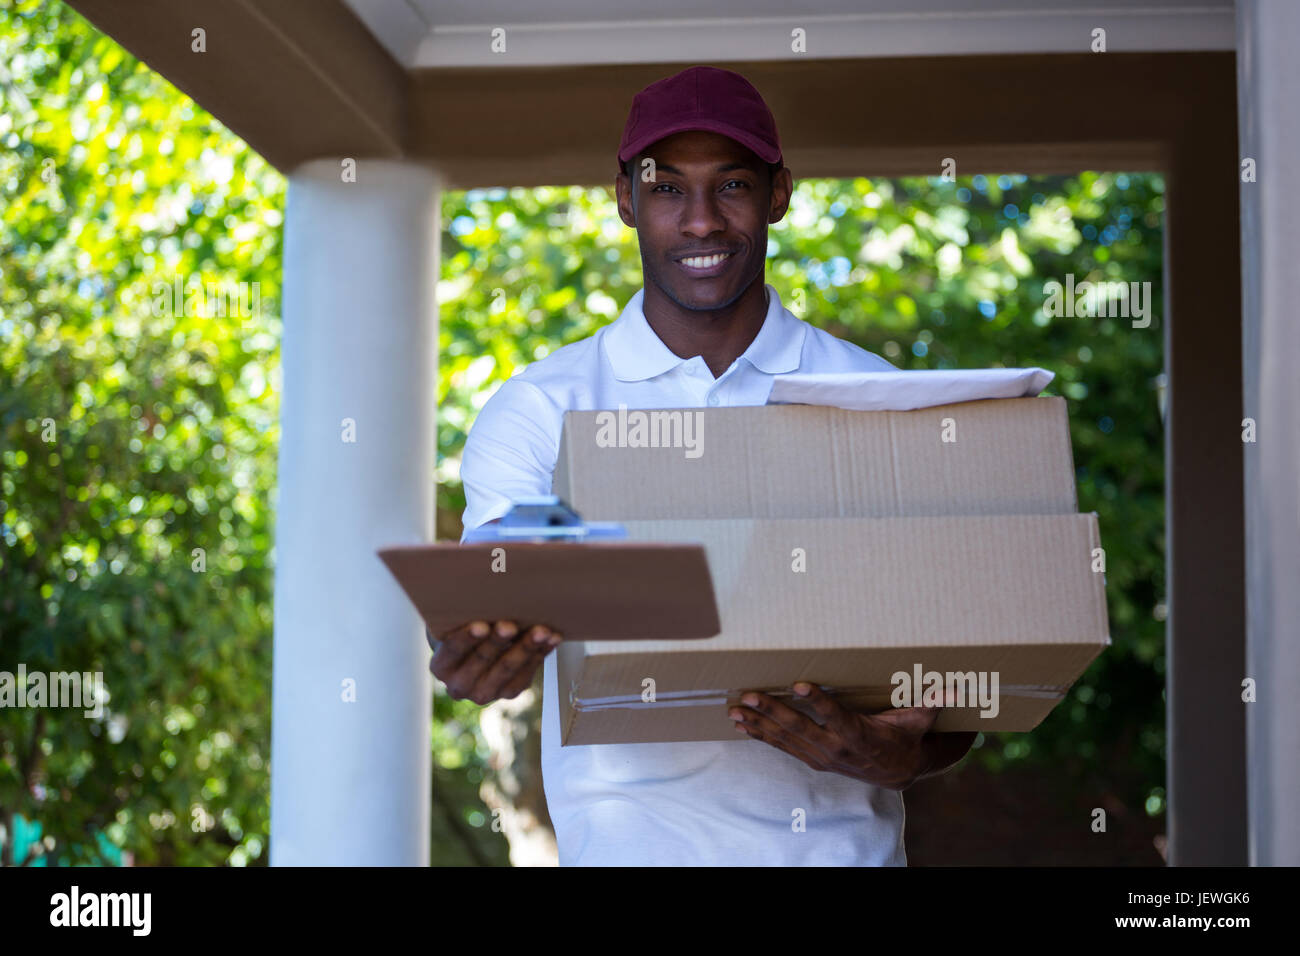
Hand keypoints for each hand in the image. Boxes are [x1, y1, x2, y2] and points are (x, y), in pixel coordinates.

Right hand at [428, 619, 560, 704]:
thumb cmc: (464, 627)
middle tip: (511, 625)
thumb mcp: (457, 621)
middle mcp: (459, 686)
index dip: (466, 638)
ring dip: (526, 647)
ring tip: (540, 630)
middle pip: (482, 660)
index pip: (452, 651)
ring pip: (507, 669)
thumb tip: (482, 582)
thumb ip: (464, 610)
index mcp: (440, 666)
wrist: (473, 651)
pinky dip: (541, 653)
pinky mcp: (509, 692)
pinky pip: (527, 673)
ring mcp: (484, 693)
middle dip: (498, 641)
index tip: (480, 625)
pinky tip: (552, 638)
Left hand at [729, 682, 962, 789]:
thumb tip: (949, 688)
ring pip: (785, 738)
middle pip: (800, 728)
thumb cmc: (905, 736)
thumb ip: (929, 703)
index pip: (835, 717)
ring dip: (758, 723)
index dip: (818, 702)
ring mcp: (820, 756)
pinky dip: (760, 735)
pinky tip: (740, 724)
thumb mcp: (918, 721)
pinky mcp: (811, 758)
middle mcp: (835, 748)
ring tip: (734, 709)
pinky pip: (782, 746)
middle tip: (749, 696)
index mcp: (859, 735)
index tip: (800, 685)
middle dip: (772, 711)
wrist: (898, 772)